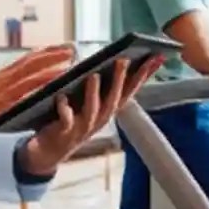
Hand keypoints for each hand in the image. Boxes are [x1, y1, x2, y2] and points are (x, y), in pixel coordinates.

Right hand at [0, 45, 74, 145]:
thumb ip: (3, 88)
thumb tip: (24, 84)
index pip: (24, 60)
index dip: (43, 53)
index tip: (60, 47)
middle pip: (29, 63)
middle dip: (51, 55)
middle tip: (71, 50)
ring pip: (29, 76)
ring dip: (50, 69)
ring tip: (68, 66)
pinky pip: (22, 95)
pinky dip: (37, 89)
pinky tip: (52, 88)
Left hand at [19, 55, 163, 176]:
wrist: (50, 152)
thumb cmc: (73, 120)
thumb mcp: (93, 102)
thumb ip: (105, 84)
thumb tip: (117, 58)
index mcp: (110, 109)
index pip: (132, 89)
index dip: (146, 74)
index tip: (157, 57)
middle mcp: (101, 119)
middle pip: (115, 98)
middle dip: (121, 80)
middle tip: (124, 59)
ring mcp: (84, 127)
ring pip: (93, 110)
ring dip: (95, 93)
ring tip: (94, 75)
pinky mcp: (65, 132)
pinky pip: (66, 120)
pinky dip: (65, 109)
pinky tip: (61, 97)